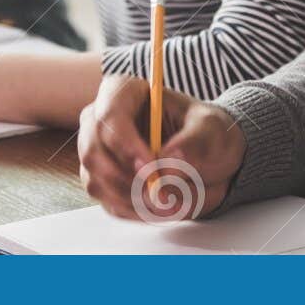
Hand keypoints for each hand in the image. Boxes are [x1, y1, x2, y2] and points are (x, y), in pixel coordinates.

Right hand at [77, 75, 245, 220]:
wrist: (210, 161)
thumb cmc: (207, 135)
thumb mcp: (211, 131)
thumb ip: (193, 144)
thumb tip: (167, 161)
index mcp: (126, 93)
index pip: (109, 115)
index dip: (125, 144)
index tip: (151, 169)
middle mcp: (104, 120)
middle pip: (93, 151)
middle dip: (127, 179)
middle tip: (161, 194)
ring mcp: (100, 153)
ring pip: (96, 181)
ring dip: (134, 199)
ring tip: (172, 201)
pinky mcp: (104, 182)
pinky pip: (108, 203)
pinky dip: (135, 211)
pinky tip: (161, 206)